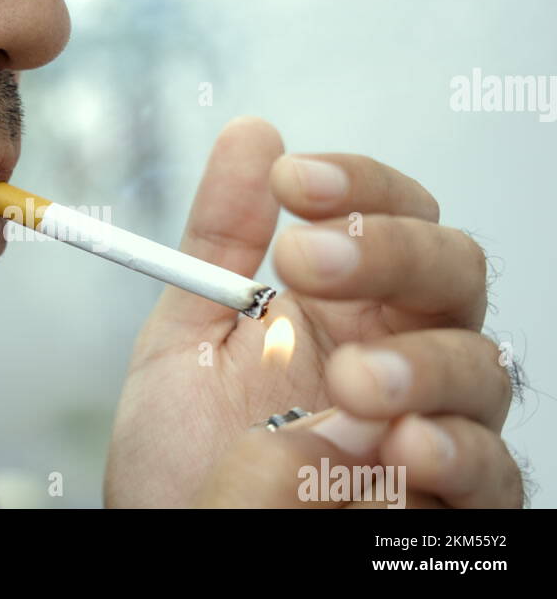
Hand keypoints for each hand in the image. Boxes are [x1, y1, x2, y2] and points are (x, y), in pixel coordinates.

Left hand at [104, 117, 521, 507]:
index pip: (391, 215)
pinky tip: (402, 448)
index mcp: (341, 308)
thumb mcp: (186, 340)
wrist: (175, 533)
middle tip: (309, 261)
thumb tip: (252, 134)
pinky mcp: (444, 504)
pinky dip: (455, 454)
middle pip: (453, 271)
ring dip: (420, 362)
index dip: (358, 187)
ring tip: (349, 383)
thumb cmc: (181, 455)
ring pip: (484, 368)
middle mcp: (398, 357)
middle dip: (390, 253)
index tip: (292, 182)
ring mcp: (428, 428)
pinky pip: (491, 475)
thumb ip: (218, 242)